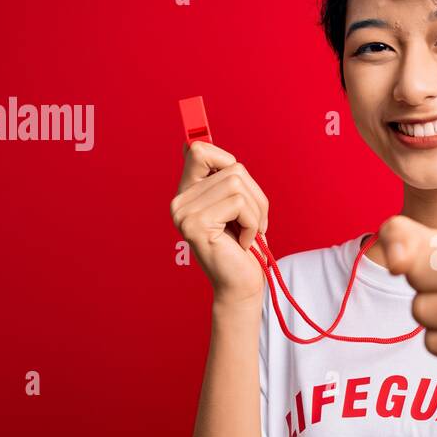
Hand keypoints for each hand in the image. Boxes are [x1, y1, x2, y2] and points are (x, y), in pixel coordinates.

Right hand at [170, 141, 269, 305]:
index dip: (226, 159)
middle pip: (232, 168)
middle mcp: (180, 201)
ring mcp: (184, 213)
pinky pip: (239, 203)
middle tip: (255, 223)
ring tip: (250, 233)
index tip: (239, 185)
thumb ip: (226, 179)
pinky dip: (253, 223)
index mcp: (187, 192)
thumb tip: (205, 150)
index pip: (199, 150)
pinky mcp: (195, 225)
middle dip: (256, 196)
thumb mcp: (238, 206)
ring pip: (237, 184)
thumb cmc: (244, 247)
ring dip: (257, 211)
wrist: (241, 286)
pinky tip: (243, 242)